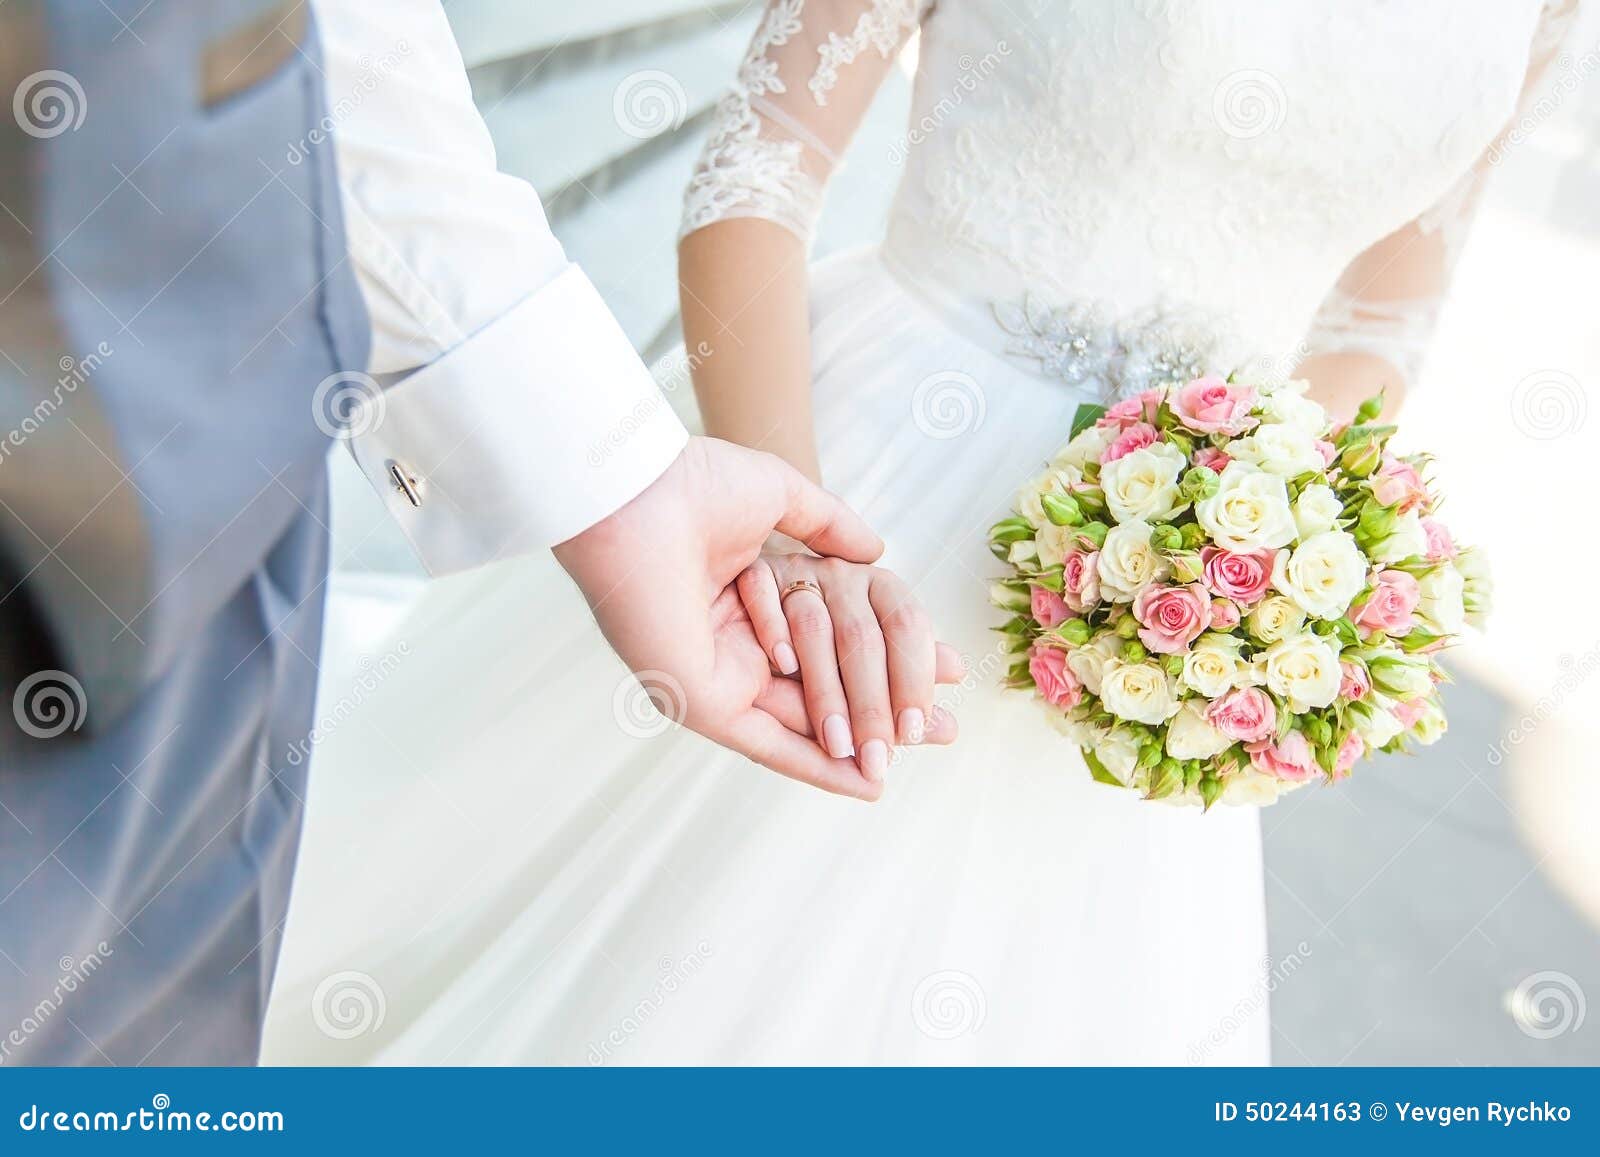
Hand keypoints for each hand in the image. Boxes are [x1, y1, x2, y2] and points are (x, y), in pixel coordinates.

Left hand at [554, 437, 955, 799]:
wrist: (637, 499)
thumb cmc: (690, 487)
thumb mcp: (777, 497)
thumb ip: (827, 526)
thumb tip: (877, 553)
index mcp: (748, 602)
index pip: (835, 645)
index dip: (893, 660)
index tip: (950, 671)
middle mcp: (735, 646)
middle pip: (829, 691)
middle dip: (891, 711)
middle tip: (948, 728)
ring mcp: (719, 678)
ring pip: (808, 721)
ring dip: (867, 744)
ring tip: (924, 752)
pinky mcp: (703, 703)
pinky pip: (769, 745)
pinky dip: (817, 768)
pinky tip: (863, 785)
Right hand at [736, 553, 959, 780]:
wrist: (748, 605)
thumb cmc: (814, 647)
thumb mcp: (864, 668)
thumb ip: (902, 684)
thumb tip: (951, 715)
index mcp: (880, 588)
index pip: (907, 626)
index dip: (913, 679)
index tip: (913, 731)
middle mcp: (842, 576)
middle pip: (862, 636)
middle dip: (870, 705)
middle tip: (875, 758)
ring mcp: (794, 572)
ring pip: (812, 626)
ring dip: (825, 690)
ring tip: (836, 742)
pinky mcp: (752, 572)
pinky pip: (761, 592)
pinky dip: (772, 628)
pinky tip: (783, 667)